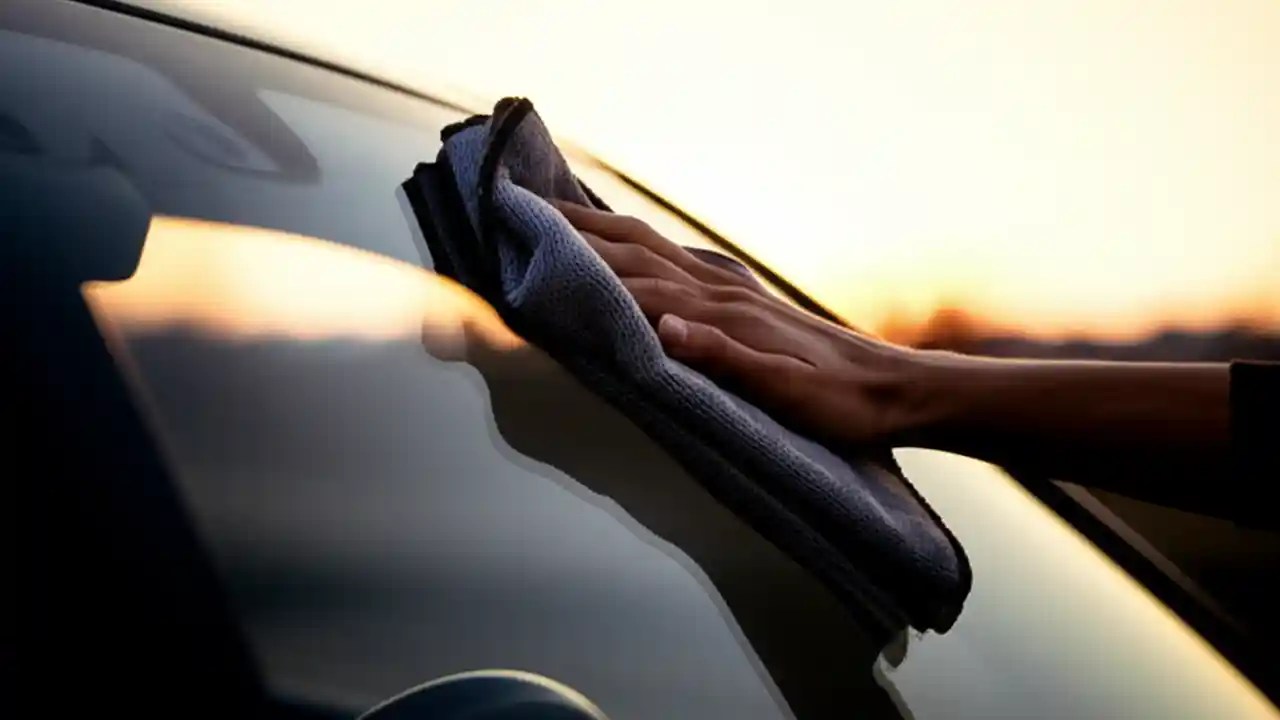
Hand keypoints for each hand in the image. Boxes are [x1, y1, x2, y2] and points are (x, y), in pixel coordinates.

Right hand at [554, 201, 919, 444]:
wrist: (895, 389)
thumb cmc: (839, 402)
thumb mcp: (785, 392)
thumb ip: (723, 358)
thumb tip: (661, 327)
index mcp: (723, 314)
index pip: (635, 281)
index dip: (579, 263)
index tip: (527, 243)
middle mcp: (722, 292)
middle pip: (636, 248)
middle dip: (578, 229)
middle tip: (522, 210)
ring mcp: (733, 291)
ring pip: (654, 247)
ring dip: (603, 228)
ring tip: (557, 214)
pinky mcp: (744, 300)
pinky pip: (677, 259)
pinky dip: (640, 245)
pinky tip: (631, 245)